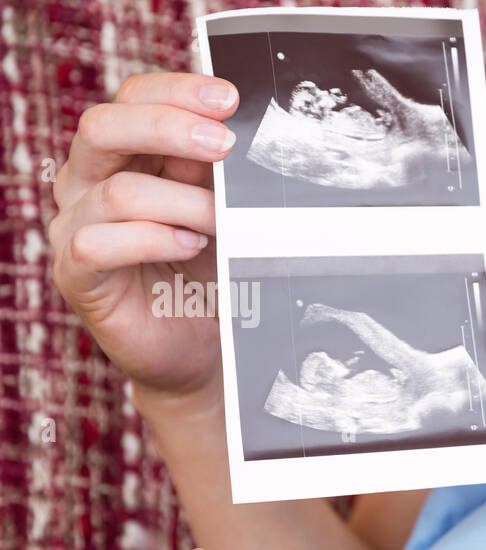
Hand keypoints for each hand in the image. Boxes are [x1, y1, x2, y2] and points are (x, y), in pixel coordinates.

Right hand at [48, 72, 239, 412]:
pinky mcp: (76, 275)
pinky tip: (189, 246)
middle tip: (223, 144)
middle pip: (104, 127)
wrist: (199, 348)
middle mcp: (89, 182)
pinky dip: (152, 240)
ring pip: (116, 190)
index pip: (132, 98)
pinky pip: (97, 243)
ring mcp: (75, 226)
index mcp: (125, 154)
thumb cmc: (209, 275)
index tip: (226, 98)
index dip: (176, 91)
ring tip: (220, 223)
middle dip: (169, 127)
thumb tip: (236, 130)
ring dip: (182, 203)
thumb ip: (215, 173)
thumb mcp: (220, 212)